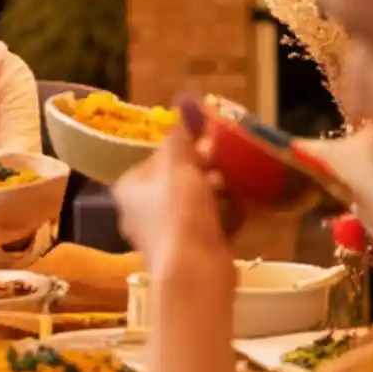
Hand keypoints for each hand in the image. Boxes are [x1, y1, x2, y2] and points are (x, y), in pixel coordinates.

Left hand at [112, 108, 239, 371]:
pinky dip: (227, 217)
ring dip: (222, 194)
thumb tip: (187, 96)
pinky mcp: (190, 252)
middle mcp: (140, 211)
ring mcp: (166, 234)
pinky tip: (243, 212)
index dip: (189, 148)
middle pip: (181, 178)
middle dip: (209, 171)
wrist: (195, 275)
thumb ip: (184, 133)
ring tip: (238, 189)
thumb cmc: (180, 214)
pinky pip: (211, 224)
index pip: (160, 155)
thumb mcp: (180, 165)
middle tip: (231, 166)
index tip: (214, 144)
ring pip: (199, 202)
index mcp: (129, 188)